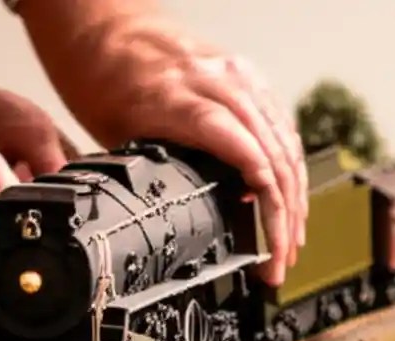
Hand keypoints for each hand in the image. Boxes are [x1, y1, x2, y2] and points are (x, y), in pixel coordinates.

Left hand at [28, 12, 306, 284]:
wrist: (102, 26)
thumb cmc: (101, 80)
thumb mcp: (122, 137)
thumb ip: (166, 169)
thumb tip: (196, 213)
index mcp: (187, 102)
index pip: (253, 162)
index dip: (270, 213)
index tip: (271, 249)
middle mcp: (222, 83)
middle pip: (276, 158)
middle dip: (287, 216)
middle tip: (283, 259)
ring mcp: (239, 74)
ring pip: (285, 142)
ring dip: (294, 195)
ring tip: (291, 238)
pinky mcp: (246, 73)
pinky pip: (280, 122)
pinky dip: (287, 163)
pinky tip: (288, 194)